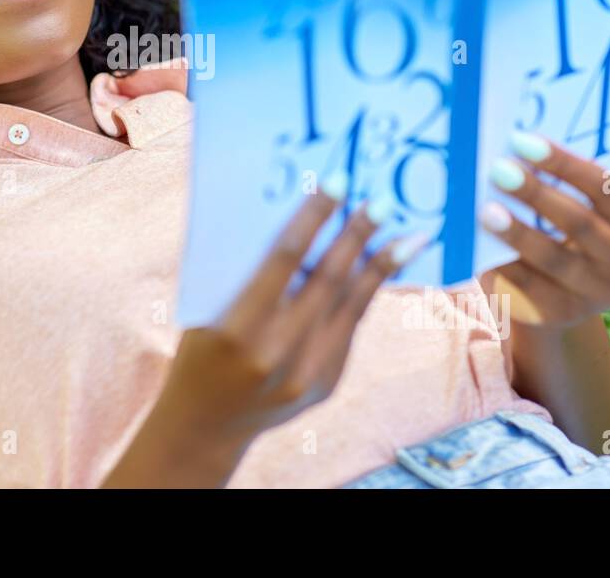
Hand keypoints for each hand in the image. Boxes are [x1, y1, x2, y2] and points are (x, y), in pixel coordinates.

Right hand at [103, 179, 429, 486]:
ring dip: (382, 265)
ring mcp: (308, 372)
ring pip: (352, 305)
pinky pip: (350, 327)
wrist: (206, 425)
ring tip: (410, 235)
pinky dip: (366, 294)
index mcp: (239, 327)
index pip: (284, 259)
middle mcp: (279, 352)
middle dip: (357, 236)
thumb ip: (249, 273)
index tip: (336, 185)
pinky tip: (382, 269)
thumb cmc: (200, 351)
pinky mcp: (327, 383)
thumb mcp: (210, 310)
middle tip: (380, 202)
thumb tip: (299, 220)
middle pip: (328, 280)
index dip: (313, 219)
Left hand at [477, 131, 609, 329]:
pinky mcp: (564, 314)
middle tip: (499, 169)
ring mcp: (599, 293)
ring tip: (486, 209)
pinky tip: (482, 245)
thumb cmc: (554, 236)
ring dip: (518, 231)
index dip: (563, 162)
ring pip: (555, 258)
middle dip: (537, 193)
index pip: (604, 185)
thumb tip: (510, 152)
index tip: (522, 141)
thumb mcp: (564, 213)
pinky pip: (531, 286)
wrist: (549, 303)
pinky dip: (505, 263)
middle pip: (580, 221)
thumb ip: (553, 186)